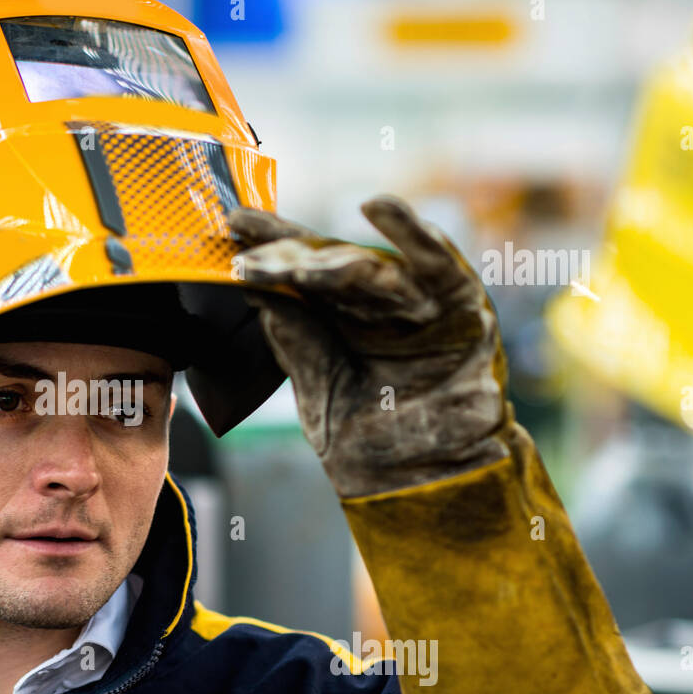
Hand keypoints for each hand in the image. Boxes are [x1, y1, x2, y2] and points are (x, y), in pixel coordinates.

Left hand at [230, 194, 510, 497]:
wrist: (422, 485)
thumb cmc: (370, 444)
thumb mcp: (318, 389)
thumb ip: (295, 339)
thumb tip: (258, 287)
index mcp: (338, 318)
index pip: (298, 273)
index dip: (267, 247)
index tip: (231, 225)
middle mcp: (374, 302)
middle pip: (326, 264)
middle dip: (286, 255)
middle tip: (249, 253)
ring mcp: (417, 302)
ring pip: (369, 268)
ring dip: (331, 260)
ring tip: (295, 259)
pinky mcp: (462, 307)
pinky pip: (439, 265)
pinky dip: (415, 235)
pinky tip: (380, 209)